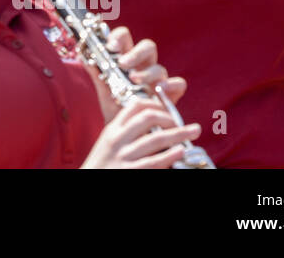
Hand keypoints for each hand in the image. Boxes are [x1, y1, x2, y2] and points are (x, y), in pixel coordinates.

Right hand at [82, 97, 201, 168]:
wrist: (89, 179)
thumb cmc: (102, 164)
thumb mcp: (109, 143)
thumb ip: (126, 132)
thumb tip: (154, 124)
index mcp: (113, 129)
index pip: (134, 106)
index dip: (155, 104)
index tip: (169, 109)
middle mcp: (118, 139)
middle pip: (147, 118)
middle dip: (170, 117)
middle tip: (183, 122)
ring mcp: (124, 156)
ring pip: (155, 139)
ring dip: (179, 134)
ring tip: (194, 131)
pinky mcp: (130, 172)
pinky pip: (153, 161)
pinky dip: (169, 155)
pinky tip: (180, 151)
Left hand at [85, 27, 185, 121]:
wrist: (126, 132)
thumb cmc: (115, 106)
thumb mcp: (103, 90)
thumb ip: (96, 73)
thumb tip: (83, 56)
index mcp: (127, 59)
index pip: (126, 38)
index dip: (119, 37)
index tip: (111, 46)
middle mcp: (144, 66)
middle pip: (147, 47)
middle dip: (136, 53)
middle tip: (123, 63)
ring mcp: (158, 79)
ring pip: (159, 67)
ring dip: (147, 73)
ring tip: (134, 80)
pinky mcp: (170, 94)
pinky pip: (178, 84)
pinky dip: (171, 84)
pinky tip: (161, 89)